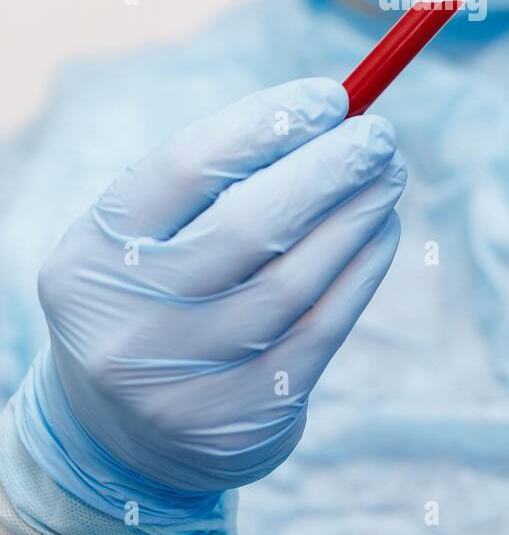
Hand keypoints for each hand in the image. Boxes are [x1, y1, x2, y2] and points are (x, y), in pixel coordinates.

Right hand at [32, 77, 405, 501]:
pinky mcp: (244, 417)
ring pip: (297, 279)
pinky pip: (322, 328)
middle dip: (328, 169)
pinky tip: (382, 231)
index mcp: (93, 255)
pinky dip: (362, 270)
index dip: (266, 124)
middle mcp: (130, 322)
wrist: (120, 436)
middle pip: (250, 225)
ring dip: (357, 216)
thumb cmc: (152, 294)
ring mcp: (186, 378)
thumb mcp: (146, 236)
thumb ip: (218, 177)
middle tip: (379, 134)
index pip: (187, 168)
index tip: (329, 98)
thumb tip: (328, 113)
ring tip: (388, 177)